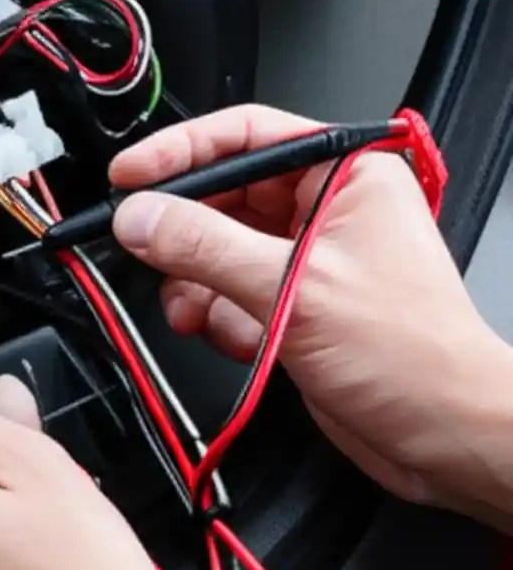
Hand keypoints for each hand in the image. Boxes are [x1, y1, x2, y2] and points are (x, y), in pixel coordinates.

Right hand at [108, 103, 512, 526]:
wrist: (441, 433)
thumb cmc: (412, 355)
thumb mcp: (292, 289)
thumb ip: (203, 247)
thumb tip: (141, 216)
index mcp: (346, 174)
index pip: (246, 135)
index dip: (179, 152)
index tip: (128, 176)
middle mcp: (324, 208)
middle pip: (221, 196)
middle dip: (184, 237)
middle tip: (146, 253)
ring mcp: (304, 258)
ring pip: (213, 249)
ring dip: (197, 286)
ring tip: (202, 314)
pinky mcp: (288, 303)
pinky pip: (224, 293)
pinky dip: (219, 318)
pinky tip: (241, 340)